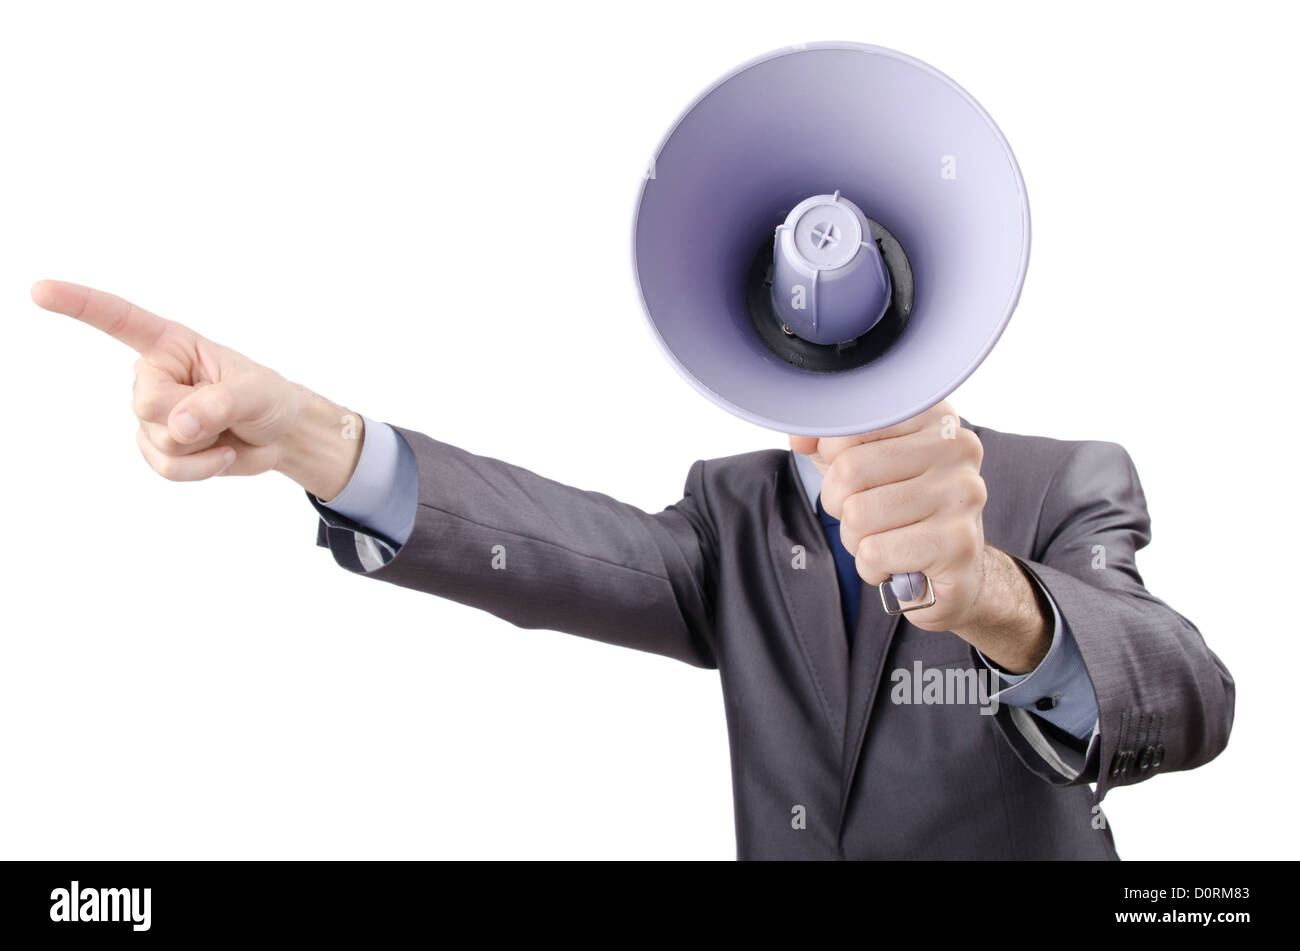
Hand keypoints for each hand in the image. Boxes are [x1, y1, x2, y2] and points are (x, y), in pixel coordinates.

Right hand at [31, 280, 361, 499]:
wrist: (276, 436)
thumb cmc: (268, 399)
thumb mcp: (260, 393)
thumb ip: (221, 403)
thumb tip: (180, 425)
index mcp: (171, 344)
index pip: (119, 320)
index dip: (79, 304)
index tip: (40, 290)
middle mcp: (153, 375)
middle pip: (147, 403)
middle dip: (192, 417)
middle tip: (225, 413)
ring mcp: (151, 414)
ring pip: (159, 440)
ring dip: (201, 446)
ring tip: (225, 431)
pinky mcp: (157, 447)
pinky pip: (165, 467)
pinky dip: (199, 469)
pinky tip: (220, 454)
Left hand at [790, 403, 1049, 672]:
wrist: (954, 570)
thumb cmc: (902, 508)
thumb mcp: (859, 464)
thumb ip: (825, 442)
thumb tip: (800, 437)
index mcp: (932, 417)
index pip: (849, 428)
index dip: (834, 462)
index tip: (858, 480)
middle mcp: (957, 447)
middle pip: (850, 470)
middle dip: (839, 504)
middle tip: (866, 518)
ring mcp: (963, 494)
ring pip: (858, 515)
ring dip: (855, 540)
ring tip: (884, 540)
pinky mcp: (958, 542)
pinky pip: (874, 553)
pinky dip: (871, 567)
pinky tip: (896, 564)